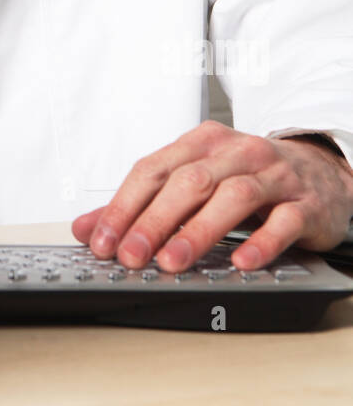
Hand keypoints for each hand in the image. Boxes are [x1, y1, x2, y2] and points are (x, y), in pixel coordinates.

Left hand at [71, 119, 352, 272]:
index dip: (124, 205)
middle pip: (189, 181)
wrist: (320, 172)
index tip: (102, 240)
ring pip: (233, 197)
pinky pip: (283, 221)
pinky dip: (261, 243)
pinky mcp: (304, 204)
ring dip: (199, 231)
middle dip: (155, 220)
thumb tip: (86, 227)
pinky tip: (240, 263)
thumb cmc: (247, 177)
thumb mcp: (194, 180)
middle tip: (132, 255)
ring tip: (173, 261)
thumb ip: (140, 203)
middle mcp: (236, 152)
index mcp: (202, 142)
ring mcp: (273, 176)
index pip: (153, 169)